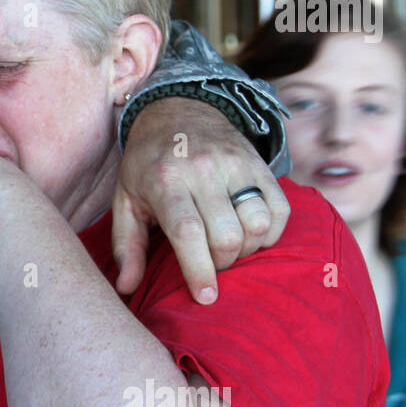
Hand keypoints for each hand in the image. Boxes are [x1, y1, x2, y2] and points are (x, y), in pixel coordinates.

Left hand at [112, 97, 290, 302]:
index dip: (199, 269)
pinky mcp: (260, 164)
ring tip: (228, 247)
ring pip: (258, 223)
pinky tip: (250, 233)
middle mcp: (203, 170)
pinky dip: (271, 232)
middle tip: (209, 262)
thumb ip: (126, 245)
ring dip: (248, 248)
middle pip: (227, 235)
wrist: (177, 109)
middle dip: (221, 262)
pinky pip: (280, 209)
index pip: (188, 232)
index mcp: (165, 181)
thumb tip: (127, 287)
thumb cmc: (147, 163)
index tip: (205, 297)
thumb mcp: (125, 199)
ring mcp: (236, 164)